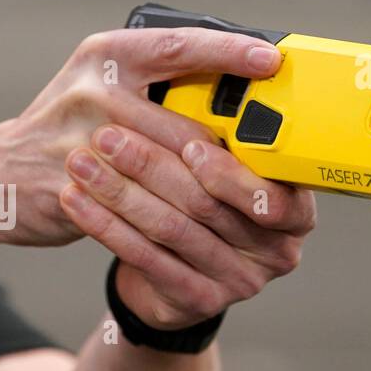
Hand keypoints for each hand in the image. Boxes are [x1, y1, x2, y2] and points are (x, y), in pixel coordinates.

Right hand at [0, 26, 283, 246]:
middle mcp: (91, 89)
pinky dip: (177, 223)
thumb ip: (155, 89)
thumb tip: (236, 103)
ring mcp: (78, 138)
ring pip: (169, 175)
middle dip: (234, 160)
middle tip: (274, 178)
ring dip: (214, 199)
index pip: (178, 46)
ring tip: (252, 210)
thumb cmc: (63, 131)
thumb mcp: (101, 88)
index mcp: (104, 56)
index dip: (229, 52)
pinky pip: (139, 208)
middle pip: (184, 127)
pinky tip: (206, 232)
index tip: (271, 61)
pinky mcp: (71, 184)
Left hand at [62, 121, 317, 330]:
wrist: (177, 278)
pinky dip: (104, 225)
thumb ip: (223, 131)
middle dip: (152, 165)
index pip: (273, 187)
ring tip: (81, 162)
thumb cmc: (201, 202)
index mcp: (295, 205)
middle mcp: (278, 248)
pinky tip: (75, 200)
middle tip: (108, 136)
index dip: (229, 169)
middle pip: (208, 203)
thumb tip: (199, 70)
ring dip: (120, 192)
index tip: (189, 142)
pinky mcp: (198, 299)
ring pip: (171, 228)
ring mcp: (241, 280)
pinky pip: (145, 257)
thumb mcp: (220, 165)